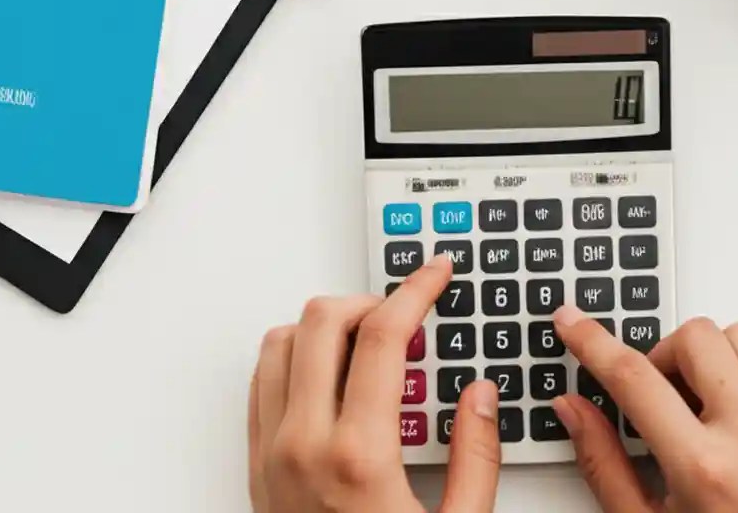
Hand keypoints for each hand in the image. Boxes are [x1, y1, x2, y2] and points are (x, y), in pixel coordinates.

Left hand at [249, 256, 501, 512]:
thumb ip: (476, 459)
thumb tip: (481, 397)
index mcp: (358, 456)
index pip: (382, 338)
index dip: (415, 291)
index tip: (434, 274)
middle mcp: (304, 445)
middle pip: (321, 322)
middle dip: (368, 301)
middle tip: (403, 314)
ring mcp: (272, 452)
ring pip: (280, 343)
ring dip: (324, 327)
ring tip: (366, 342)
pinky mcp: (256, 465)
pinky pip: (260, 382)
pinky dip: (293, 358)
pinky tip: (330, 372)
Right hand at [551, 307, 737, 512]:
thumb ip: (603, 463)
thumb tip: (573, 409)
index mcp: (705, 468)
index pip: (636, 378)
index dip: (594, 342)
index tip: (574, 322)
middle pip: (696, 337)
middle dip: (662, 355)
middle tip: (654, 394)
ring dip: (709, 357)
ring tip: (695, 403)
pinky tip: (730, 422)